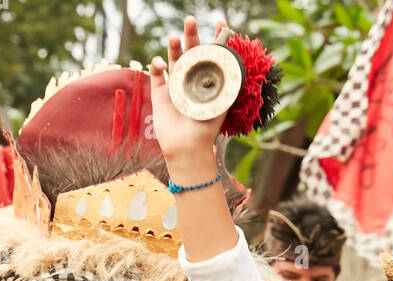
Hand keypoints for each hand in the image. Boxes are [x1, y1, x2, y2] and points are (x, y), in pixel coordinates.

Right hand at [149, 16, 227, 167]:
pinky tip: (161, 63)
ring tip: (174, 37)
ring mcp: (175, 85)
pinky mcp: (159, 93)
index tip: (221, 23)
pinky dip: (157, 65)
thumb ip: (229, 83)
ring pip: (173, 59)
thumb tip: (236, 60)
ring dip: (173, 46)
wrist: (188, 148)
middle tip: (190, 20)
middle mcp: (191, 79)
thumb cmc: (206, 128)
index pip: (212, 54)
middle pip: (191, 51)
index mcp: (208, 80)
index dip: (217, 37)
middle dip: (191, 35)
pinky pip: (156, 74)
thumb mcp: (222, 103)